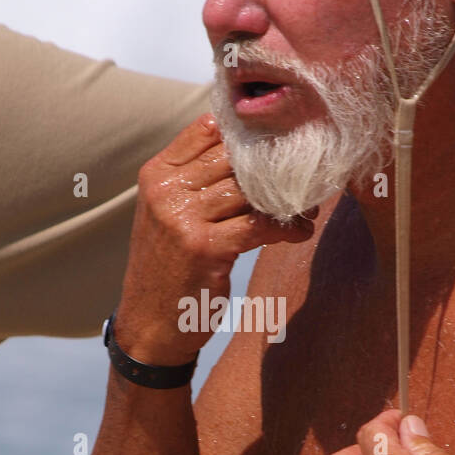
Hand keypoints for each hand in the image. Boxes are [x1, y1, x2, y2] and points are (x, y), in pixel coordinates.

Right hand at [114, 114, 315, 363]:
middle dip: (275, 164)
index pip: (209, 129)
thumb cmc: (168, 267)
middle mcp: (166, 190)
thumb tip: (251, 146)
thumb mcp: (168, 214)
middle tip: (306, 176)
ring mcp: (183, 218)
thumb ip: (196, 178)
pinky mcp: (205, 247)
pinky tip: (300, 233)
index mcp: (157, 174)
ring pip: (250, 189)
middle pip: (234, 156)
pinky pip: (259, 225)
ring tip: (306, 208)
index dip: (250, 132)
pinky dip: (288, 228)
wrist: (148, 325)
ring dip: (287, 198)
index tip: (282, 143)